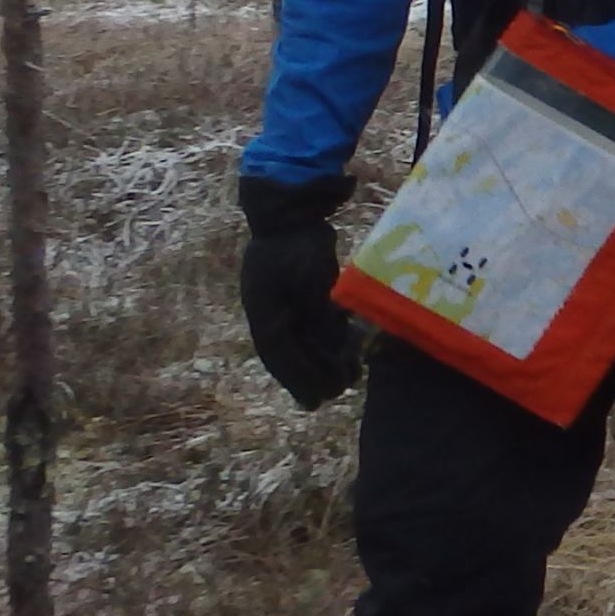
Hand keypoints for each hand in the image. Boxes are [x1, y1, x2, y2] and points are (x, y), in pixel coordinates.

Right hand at [238, 174, 361, 408]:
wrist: (288, 212)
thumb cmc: (296, 247)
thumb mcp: (310, 283)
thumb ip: (320, 316)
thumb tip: (333, 348)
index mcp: (265, 314)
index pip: (281, 356)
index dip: (298, 381)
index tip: (315, 403)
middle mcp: (271, 312)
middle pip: (292, 352)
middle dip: (315, 374)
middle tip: (339, 392)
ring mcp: (282, 301)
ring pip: (304, 338)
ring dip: (324, 357)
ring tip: (349, 376)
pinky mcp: (298, 290)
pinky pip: (312, 321)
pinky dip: (327, 335)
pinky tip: (347, 345)